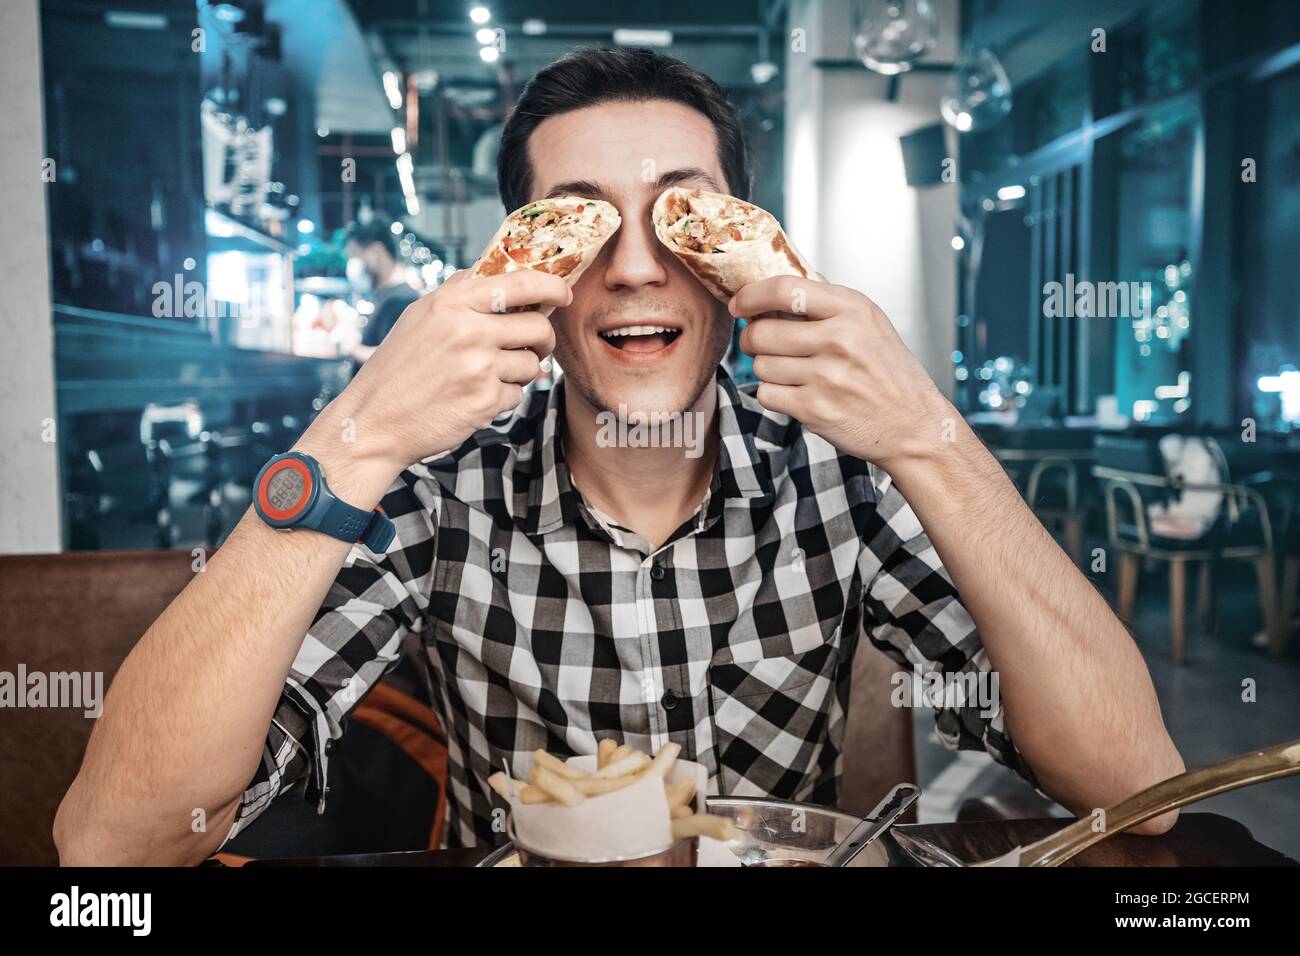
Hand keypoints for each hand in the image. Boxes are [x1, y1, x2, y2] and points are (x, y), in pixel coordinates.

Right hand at [332, 268, 567, 473]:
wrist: (374, 422)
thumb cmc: (396, 368)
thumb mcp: (419, 316)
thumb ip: (457, 292)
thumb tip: (491, 269)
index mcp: (453, 303)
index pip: (522, 283)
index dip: (552, 286)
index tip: (563, 293)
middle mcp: (469, 331)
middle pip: (538, 327)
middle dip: (542, 339)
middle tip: (532, 346)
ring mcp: (479, 368)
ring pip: (533, 365)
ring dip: (520, 373)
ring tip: (489, 376)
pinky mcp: (485, 402)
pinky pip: (518, 395)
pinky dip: (503, 398)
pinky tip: (475, 398)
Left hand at [732, 276, 952, 470]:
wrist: (915, 426)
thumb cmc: (889, 372)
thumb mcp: (870, 323)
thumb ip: (828, 301)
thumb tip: (781, 283)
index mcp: (853, 310)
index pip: (786, 289)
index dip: (751, 295)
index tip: (739, 304)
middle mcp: (841, 339)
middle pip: (762, 331)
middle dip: (753, 339)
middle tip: (762, 344)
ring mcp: (827, 377)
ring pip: (761, 365)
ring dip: (767, 370)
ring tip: (792, 373)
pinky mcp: (815, 410)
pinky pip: (767, 394)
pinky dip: (774, 395)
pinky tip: (796, 394)